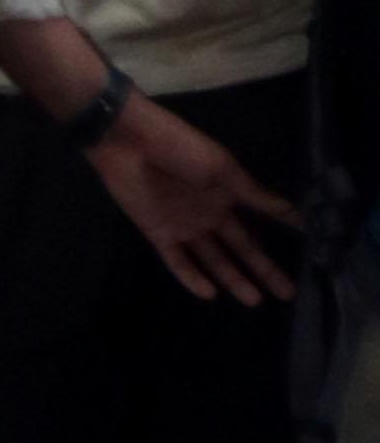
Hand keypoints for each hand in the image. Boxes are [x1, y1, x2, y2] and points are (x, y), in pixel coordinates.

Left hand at [94, 97, 298, 307]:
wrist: (132, 142)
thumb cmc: (182, 148)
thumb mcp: (224, 169)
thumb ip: (254, 195)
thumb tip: (292, 209)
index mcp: (230, 191)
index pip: (264, 217)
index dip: (284, 233)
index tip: (310, 251)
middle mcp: (212, 212)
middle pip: (243, 246)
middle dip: (265, 269)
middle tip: (289, 292)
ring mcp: (186, 225)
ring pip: (214, 260)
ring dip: (234, 279)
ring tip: (255, 300)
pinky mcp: (159, 234)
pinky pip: (178, 262)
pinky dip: (192, 278)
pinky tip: (211, 293)